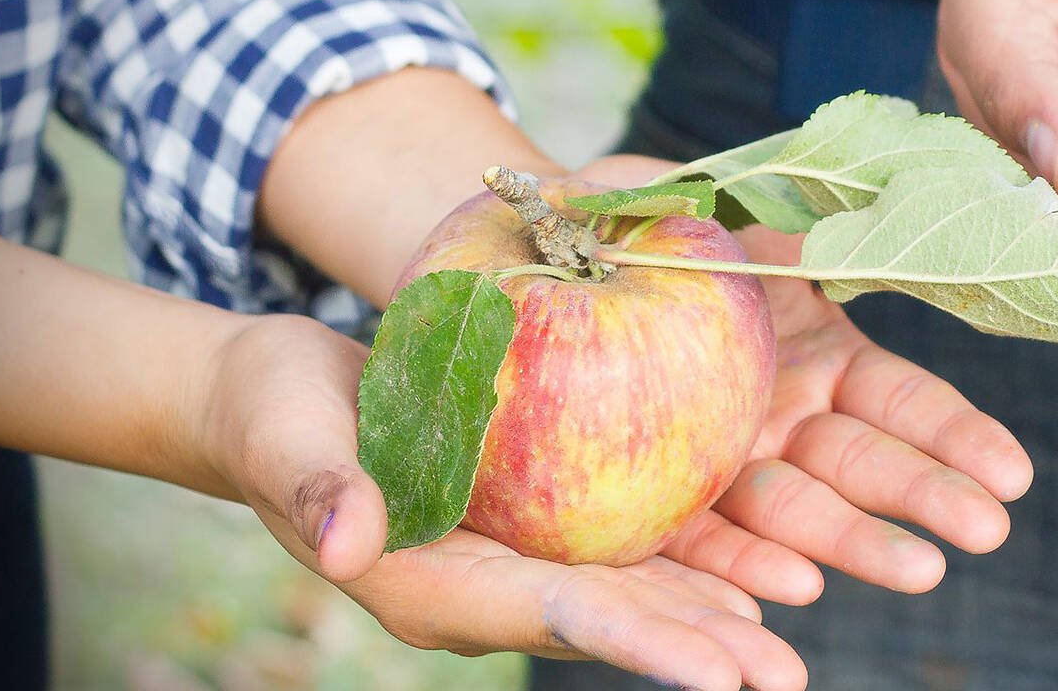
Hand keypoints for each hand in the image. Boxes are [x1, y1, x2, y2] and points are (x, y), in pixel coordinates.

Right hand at [198, 315, 804, 690]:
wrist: (278, 395)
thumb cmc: (270, 413)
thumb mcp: (282, 435)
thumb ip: (317, 488)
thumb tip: (351, 541)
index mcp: (431, 587)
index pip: (554, 619)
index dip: (641, 642)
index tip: (720, 675)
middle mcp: (485, 589)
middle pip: (610, 624)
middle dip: (698, 650)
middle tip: (784, 675)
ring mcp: (513, 562)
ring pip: (627, 597)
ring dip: (706, 619)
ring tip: (786, 643)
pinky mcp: (532, 524)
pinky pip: (620, 553)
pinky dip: (684, 565)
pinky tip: (748, 571)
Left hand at [577, 156, 1036, 599]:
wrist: (522, 251)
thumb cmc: (617, 206)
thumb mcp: (695, 186)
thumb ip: (771, 193)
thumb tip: (855, 178)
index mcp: (811, 348)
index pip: (898, 400)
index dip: (954, 434)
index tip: (1011, 475)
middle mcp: (778, 414)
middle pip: (862, 465)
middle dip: (928, 496)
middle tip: (987, 531)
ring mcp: (719, 460)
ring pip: (796, 512)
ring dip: (858, 544)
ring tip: (922, 573)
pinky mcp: (652, 496)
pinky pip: (700, 535)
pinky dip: (746, 563)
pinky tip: (790, 591)